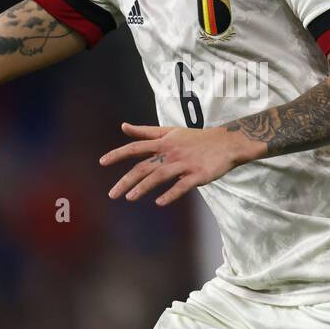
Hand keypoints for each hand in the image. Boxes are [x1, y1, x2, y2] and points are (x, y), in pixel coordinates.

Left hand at [99, 122, 255, 206]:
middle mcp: (171, 153)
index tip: (102, 162)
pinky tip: (159, 202)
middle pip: (144, 166)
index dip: (118, 154)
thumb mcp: (170, 132)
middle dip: (126, 180)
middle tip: (112, 194)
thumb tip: (123, 126)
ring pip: (160, 176)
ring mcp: (184, 164)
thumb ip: (145, 131)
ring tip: (129, 198)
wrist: (227, 143)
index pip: (136, 147)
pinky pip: (182, 186)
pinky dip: (171, 194)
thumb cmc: (196, 139)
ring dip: (143, 187)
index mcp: (163, 142)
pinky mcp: (198, 175)